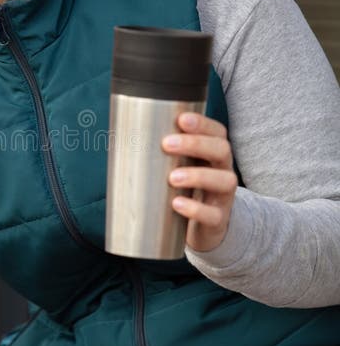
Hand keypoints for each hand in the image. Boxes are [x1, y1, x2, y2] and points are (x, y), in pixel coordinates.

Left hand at [162, 112, 237, 252]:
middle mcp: (223, 171)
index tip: (181, 119)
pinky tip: (176, 204)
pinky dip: (195, 209)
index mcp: (213, 154)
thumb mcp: (177, 168)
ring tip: (172, 178)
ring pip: (225, 181)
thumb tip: (120, 136)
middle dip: (195, 144)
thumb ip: (160, 154)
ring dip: (198, 176)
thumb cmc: (184, 189)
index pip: (217, 132)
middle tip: (167, 144)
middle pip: (222, 150)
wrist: (201, 226)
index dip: (203, 124)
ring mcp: (223, 196)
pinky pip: (213, 215)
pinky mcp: (218, 220)